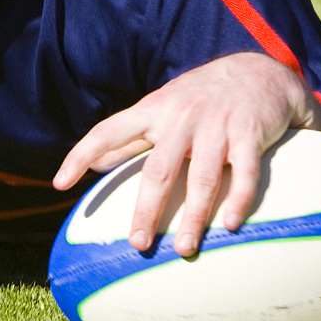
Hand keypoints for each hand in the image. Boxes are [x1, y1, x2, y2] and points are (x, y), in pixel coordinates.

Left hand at [52, 52, 320, 257]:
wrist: (260, 71)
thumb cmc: (202, 98)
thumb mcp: (162, 108)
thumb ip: (130, 137)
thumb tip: (94, 165)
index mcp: (154, 110)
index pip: (108, 131)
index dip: (81, 155)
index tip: (60, 185)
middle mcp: (182, 117)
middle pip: (158, 169)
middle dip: (147, 209)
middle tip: (138, 244)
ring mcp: (217, 125)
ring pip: (201, 177)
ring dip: (194, 216)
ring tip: (185, 248)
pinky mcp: (250, 133)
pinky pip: (244, 172)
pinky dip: (239, 199)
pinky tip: (232, 225)